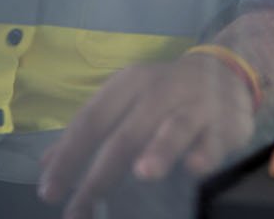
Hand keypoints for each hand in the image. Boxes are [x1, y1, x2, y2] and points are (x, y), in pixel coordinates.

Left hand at [38, 51, 256, 217]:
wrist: (227, 69)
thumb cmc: (164, 94)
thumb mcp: (125, 101)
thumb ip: (90, 130)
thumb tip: (46, 164)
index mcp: (129, 85)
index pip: (92, 121)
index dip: (69, 157)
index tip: (49, 193)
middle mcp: (161, 90)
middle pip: (127, 134)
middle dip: (101, 174)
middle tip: (79, 210)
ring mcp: (197, 104)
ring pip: (176, 127)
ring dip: (160, 149)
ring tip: (143, 172)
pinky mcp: (227, 120)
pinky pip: (216, 138)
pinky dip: (205, 152)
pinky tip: (195, 166)